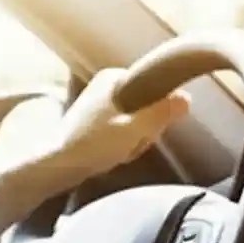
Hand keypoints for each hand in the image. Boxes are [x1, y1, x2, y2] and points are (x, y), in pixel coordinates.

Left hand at [54, 68, 189, 180]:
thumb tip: (186, 98)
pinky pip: (124, 132)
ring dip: (133, 141)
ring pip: (138, 123)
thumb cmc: (92, 144)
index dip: (158, 115)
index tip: (145, 130)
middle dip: (144, 132)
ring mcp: (101, 103)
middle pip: (149, 108)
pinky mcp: (96, 121)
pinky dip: (121, 146)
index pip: (159, 90)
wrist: (57, 165)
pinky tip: (110, 155)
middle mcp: (107, 84)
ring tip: (117, 151)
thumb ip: (162, 113)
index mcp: (115, 77)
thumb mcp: (134, 129)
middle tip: (127, 144)